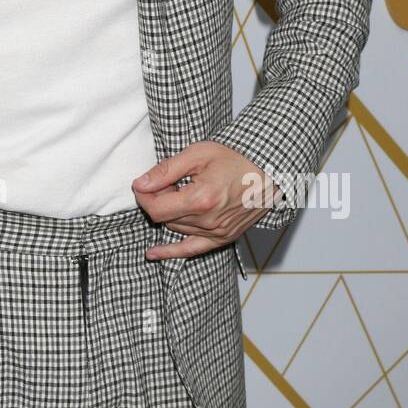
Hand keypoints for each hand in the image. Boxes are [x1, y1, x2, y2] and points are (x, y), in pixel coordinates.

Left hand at [131, 141, 280, 261]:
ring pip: (175, 228)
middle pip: (164, 218)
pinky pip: (190, 250)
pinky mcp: (222, 238)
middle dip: (158, 200)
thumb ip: (165, 170)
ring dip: (169, 213)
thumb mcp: (197, 154)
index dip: (143, 195)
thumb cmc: (234, 159)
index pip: (155, 208)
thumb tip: (140, 185)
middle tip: (168, 181)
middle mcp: (208, 221)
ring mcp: (216, 233)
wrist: (267, 172)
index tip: (143, 183)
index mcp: (201, 199)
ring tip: (182, 192)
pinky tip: (151, 253)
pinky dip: (169, 252)